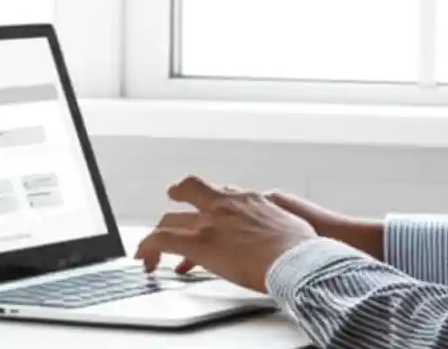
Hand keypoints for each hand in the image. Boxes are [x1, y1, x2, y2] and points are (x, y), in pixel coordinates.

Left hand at [133, 176, 317, 292]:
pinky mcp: (197, 242)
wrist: (295, 258)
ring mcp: (210, 221)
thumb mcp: (294, 225)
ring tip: (151, 245)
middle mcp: (226, 204)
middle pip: (192, 189)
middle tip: (173, 198)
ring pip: (171, 217)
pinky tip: (145, 257)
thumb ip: (282, 225)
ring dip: (159, 231)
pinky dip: (147, 248)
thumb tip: (291, 235)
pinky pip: (161, 240)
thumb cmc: (302, 248)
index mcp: (251, 198)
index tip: (210, 205)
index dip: (212, 199)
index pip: (224, 192)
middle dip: (179, 194)